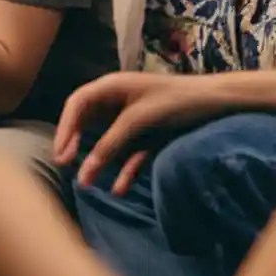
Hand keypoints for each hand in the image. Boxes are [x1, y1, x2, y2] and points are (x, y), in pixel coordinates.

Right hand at [53, 72, 222, 193]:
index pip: (77, 103)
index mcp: (112, 86)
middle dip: (76, 144)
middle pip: (88, 122)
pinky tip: (119, 189)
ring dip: (99, 161)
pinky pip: (128, 152)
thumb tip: (84, 169)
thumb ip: (111, 142)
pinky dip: (123, 169)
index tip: (59, 153)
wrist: (216, 103)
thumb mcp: (139, 120)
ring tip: (87, 184)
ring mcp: (132, 118)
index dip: (64, 127)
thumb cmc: (176, 100)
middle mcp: (118, 100)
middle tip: (65, 165)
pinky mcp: (147, 134)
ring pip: (108, 141)